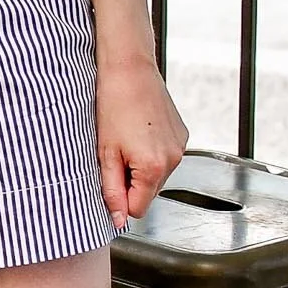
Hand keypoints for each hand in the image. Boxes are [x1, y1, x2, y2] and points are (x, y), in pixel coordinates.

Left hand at [96, 51, 186, 224]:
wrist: (129, 68)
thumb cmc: (113, 104)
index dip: (120, 199)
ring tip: (126, 139)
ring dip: (141, 167)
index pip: (138, 209)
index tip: (109, 180)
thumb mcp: (105, 152)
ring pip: (157, 175)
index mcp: (154, 168)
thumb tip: (118, 219)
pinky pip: (165, 157)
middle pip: (149, 192)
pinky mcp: (182, 135)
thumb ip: (111, 190)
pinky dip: (152, 152)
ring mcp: (180, 147)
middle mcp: (173, 160)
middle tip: (114, 154)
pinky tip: (138, 131)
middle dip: (131, 181)